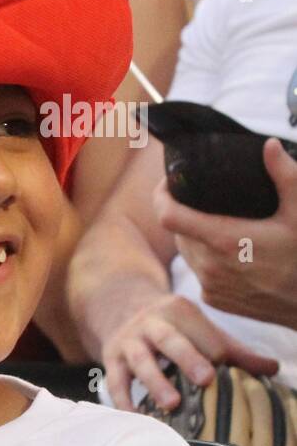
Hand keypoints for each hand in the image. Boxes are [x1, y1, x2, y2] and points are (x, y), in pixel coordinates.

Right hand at [100, 293, 279, 410]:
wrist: (121, 310)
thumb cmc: (172, 328)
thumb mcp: (199, 329)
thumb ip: (233, 350)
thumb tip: (272, 369)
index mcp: (180, 311)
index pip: (203, 335)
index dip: (217, 356)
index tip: (225, 377)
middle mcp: (151, 322)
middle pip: (170, 340)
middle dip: (187, 358)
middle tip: (205, 379)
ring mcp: (128, 340)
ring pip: (140, 360)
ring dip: (155, 381)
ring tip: (170, 405)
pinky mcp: (110, 357)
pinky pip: (115, 380)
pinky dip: (123, 399)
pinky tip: (134, 416)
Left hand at [154, 138, 296, 329]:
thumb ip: (286, 178)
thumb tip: (270, 146)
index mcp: (224, 241)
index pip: (168, 216)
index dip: (162, 195)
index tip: (169, 182)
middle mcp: (210, 266)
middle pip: (178, 231)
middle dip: (184, 212)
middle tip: (203, 199)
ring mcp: (210, 285)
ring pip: (186, 252)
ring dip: (194, 236)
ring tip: (216, 221)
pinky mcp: (214, 299)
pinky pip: (198, 271)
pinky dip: (206, 259)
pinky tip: (226, 251)